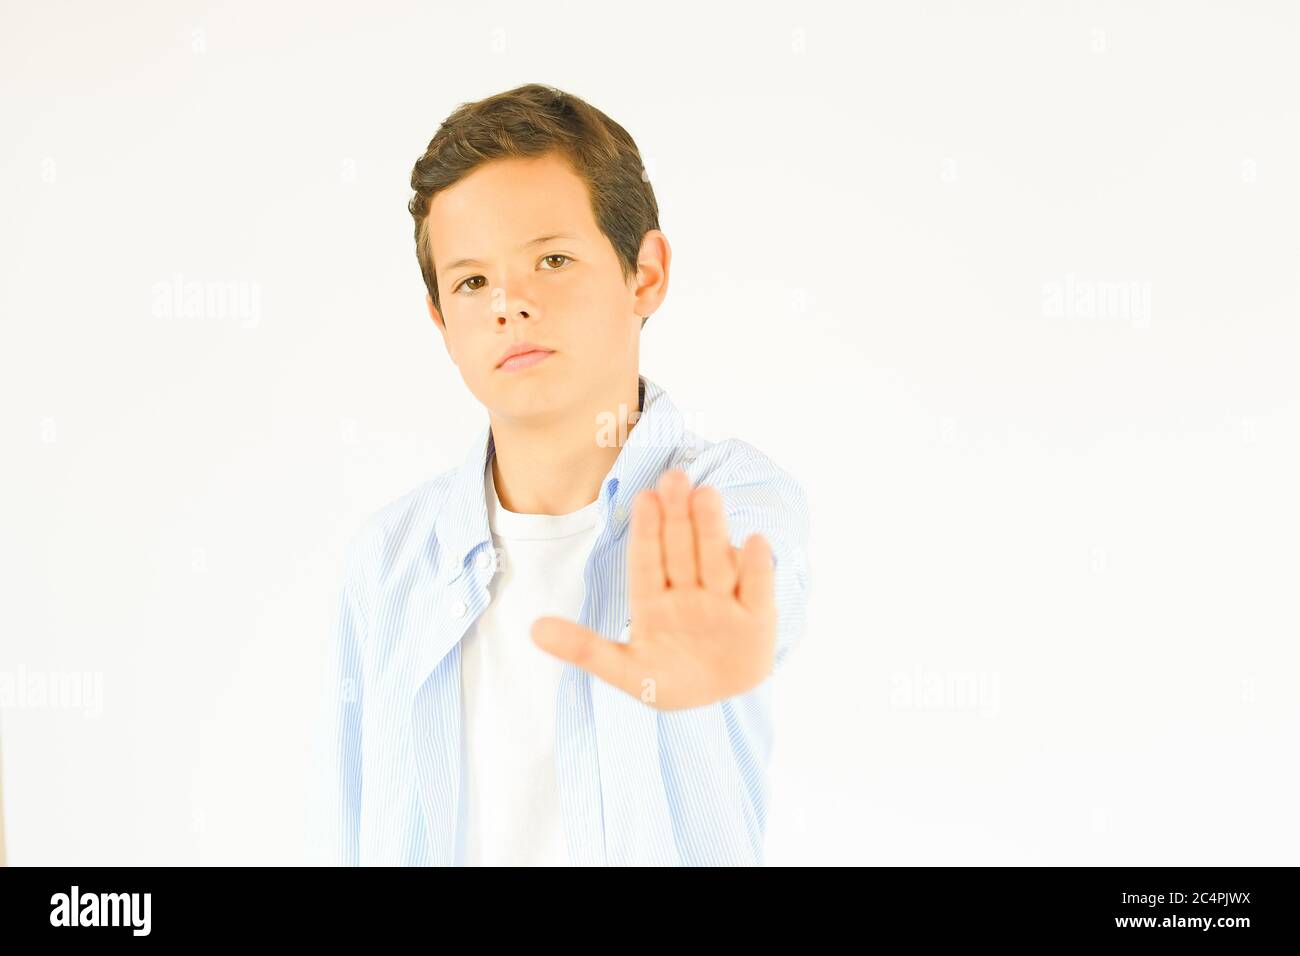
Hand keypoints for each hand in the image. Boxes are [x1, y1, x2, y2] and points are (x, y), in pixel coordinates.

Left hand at [530, 467, 776, 709]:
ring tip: (705, 495)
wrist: (720, 702)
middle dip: (678, 517)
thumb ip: (584, 650)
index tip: (643, 499)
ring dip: (712, 529)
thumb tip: (533, 630)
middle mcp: (688, 593)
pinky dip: (758, 568)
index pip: (647, 562)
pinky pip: (758, 588)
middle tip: (673, 478)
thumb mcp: (625, 672)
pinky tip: (755, 543)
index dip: (646, 532)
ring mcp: (724, 602)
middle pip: (682, 551)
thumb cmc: (668, 679)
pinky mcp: (758, 617)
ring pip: (716, 560)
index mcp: (653, 602)